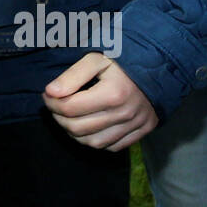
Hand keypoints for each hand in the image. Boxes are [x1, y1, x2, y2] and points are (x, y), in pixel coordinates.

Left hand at [43, 52, 157, 151]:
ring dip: (74, 133)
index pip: (69, 108)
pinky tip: (88, 127)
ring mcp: (135, 126)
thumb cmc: (123, 61)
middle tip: (55, 106)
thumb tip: (50, 92)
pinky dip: (95, 141)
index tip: (47, 95)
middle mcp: (125, 114)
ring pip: (93, 143)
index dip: (51, 103)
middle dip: (59, 118)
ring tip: (68, 118)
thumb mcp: (96, 59)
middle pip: (78, 128)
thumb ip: (72, 75)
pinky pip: (112, 147)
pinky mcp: (142, 132)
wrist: (159, 67)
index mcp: (113, 93)